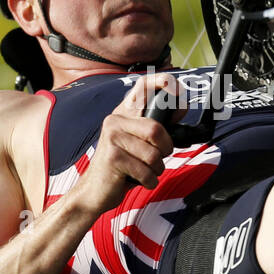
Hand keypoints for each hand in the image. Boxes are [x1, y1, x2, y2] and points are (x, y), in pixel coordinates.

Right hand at [69, 74, 178, 215]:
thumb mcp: (138, 143)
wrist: (93, 191)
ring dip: (156, 169)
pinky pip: (145, 171)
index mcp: (123, 114)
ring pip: (153, 154)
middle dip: (165, 149)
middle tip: (158, 159)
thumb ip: (156, 129)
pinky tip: (139, 181)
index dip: (160, 82)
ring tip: (144, 172)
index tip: (175, 87)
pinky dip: (149, 181)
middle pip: (156, 129)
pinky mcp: (112, 157)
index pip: (142, 86)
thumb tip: (180, 108)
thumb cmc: (121, 168)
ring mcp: (111, 138)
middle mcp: (115, 121)